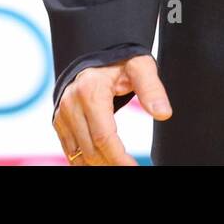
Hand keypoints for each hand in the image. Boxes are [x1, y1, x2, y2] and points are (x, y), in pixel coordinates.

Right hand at [53, 55, 171, 165]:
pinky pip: (70, 151)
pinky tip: (103, 162)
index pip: (104, 137)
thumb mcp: (140, 68)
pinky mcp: (59, 121)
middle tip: (130, 166)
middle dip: (111, 164)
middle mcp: (71, 103)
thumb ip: (152, 89)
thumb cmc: (122, 62)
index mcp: (90, 91)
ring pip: (78, 155)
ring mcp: (62, 114)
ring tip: (119, 164)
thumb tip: (164, 114)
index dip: (119, 159)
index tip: (135, 167)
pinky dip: (85, 162)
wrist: (96, 56)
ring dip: (98, 165)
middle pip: (90, 150)